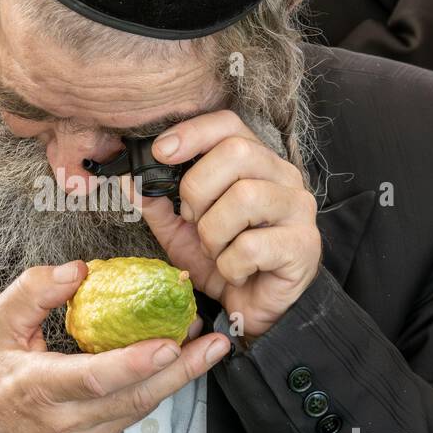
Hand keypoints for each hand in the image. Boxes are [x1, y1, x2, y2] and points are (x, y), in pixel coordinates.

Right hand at [0, 261, 229, 432]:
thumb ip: (34, 292)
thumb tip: (79, 271)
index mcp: (37, 388)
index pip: (92, 378)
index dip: (133, 363)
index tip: (168, 344)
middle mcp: (64, 422)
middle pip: (132, 398)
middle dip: (180, 370)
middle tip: (212, 342)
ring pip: (139, 409)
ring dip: (178, 378)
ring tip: (207, 346)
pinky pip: (133, 416)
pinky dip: (157, 389)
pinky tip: (177, 364)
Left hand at [137, 111, 320, 338]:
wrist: (252, 308)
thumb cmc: (223, 260)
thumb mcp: (180, 230)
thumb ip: (157, 204)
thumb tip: (129, 180)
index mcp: (254, 163)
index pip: (228, 124)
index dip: (192, 132)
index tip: (161, 152)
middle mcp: (282, 176)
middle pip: (236, 152)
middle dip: (198, 189)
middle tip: (193, 220)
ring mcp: (297, 208)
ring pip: (245, 197)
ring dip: (214, 233)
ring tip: (217, 250)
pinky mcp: (303, 245)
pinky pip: (252, 246)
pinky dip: (230, 265)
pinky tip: (236, 272)